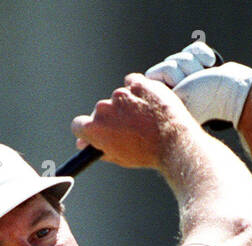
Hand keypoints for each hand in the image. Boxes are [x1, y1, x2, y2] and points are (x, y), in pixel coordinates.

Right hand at [70, 74, 200, 168]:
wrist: (173, 142)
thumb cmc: (146, 154)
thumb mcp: (119, 157)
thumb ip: (99, 148)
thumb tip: (84, 144)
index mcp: (95, 128)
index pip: (79, 125)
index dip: (87, 130)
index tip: (95, 131)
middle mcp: (104, 108)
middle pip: (101, 111)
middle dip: (112, 118)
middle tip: (128, 127)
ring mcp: (121, 93)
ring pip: (119, 97)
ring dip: (128, 104)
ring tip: (145, 118)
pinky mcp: (138, 83)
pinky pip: (133, 83)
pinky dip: (139, 90)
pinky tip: (149, 103)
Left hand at [145, 42, 251, 128]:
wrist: (236, 93)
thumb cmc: (209, 101)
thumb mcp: (178, 99)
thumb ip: (158, 92)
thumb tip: (141, 80)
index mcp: (165, 102)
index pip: (152, 76)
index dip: (172, 76)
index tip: (184, 88)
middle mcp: (175, 89)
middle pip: (169, 63)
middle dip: (186, 69)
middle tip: (198, 84)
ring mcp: (188, 77)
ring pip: (180, 55)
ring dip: (195, 64)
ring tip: (205, 78)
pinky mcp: (200, 66)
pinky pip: (193, 48)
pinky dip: (202, 54)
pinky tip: (210, 65)